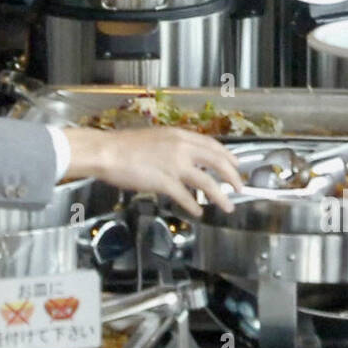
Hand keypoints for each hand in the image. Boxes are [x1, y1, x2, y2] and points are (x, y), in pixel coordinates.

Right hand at [62, 127, 240, 215]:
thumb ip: (174, 146)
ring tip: (227, 206)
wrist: (108, 152)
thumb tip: (187, 158)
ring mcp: (174, 165)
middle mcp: (181, 148)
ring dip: (220, 196)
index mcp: (179, 135)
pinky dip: (195, 205)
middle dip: (232, 176)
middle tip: (240, 186)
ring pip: (207, 182)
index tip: (235, 164)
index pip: (212, 145)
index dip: (228, 156)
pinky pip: (186, 197)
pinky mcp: (164, 182)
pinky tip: (198, 211)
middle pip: (217, 162)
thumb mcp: (156, 138)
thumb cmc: (125, 146)